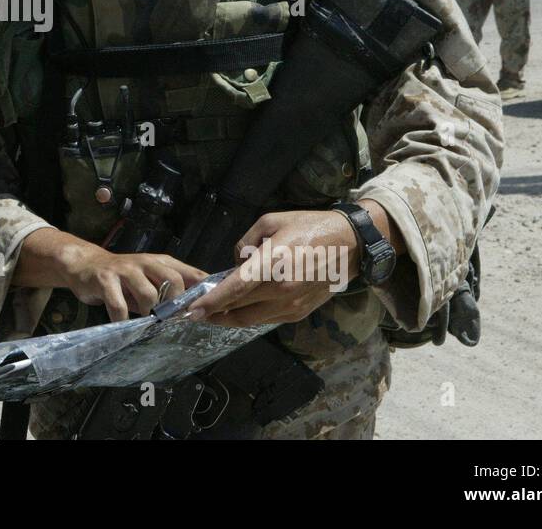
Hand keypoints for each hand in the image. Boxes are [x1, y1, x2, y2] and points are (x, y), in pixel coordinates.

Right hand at [10, 226, 204, 321]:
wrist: (85, 264)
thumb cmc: (124, 277)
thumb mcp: (149, 278)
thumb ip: (170, 290)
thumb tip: (199, 311)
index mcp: (161, 262)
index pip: (191, 273)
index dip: (203, 291)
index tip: (209, 311)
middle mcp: (145, 262)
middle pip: (173, 280)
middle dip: (175, 304)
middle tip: (171, 320)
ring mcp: (125, 270)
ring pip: (148, 294)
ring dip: (148, 313)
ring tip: (144, 321)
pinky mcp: (105, 280)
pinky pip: (118, 305)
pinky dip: (122, 319)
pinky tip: (122, 324)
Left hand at [186, 208, 368, 326]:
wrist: (350, 245)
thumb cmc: (308, 226)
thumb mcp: (270, 221)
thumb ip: (245, 243)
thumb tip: (235, 264)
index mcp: (271, 263)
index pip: (234, 289)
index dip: (210, 302)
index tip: (191, 311)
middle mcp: (280, 289)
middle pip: (238, 309)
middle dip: (214, 312)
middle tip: (195, 312)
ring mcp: (291, 304)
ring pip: (251, 319)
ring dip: (230, 318)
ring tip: (214, 313)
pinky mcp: (299, 312)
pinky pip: (267, 319)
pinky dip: (250, 316)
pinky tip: (241, 309)